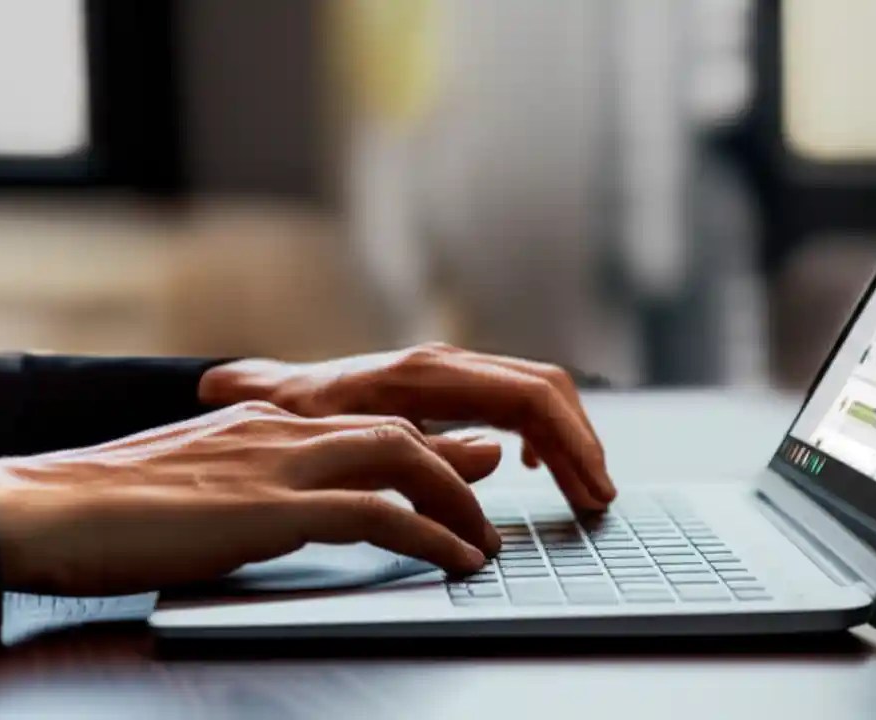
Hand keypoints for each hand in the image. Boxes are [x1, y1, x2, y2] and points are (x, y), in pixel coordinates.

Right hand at [0, 402, 503, 595]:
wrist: (44, 505)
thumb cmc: (103, 504)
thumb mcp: (189, 480)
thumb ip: (241, 479)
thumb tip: (269, 502)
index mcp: (261, 423)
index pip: (360, 421)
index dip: (419, 444)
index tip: (462, 461)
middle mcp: (279, 430)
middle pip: (395, 432)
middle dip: (454, 467)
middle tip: (490, 499)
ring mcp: (278, 463)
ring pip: (399, 460)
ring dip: (454, 499)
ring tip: (482, 541)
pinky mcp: (271, 507)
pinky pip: (375, 515)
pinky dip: (427, 535)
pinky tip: (454, 559)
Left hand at [198, 343, 614, 510]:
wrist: (274, 395)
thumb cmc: (300, 418)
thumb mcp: (345, 443)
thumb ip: (417, 451)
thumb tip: (499, 455)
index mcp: (430, 373)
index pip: (527, 396)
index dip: (570, 441)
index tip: (591, 486)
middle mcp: (449, 362)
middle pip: (544, 389)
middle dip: (582, 443)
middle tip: (600, 499)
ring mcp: (452, 369)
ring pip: (536, 391)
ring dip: (569, 439)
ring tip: (586, 490)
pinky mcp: (451, 384)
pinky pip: (514, 398)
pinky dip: (542, 430)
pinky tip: (537, 466)